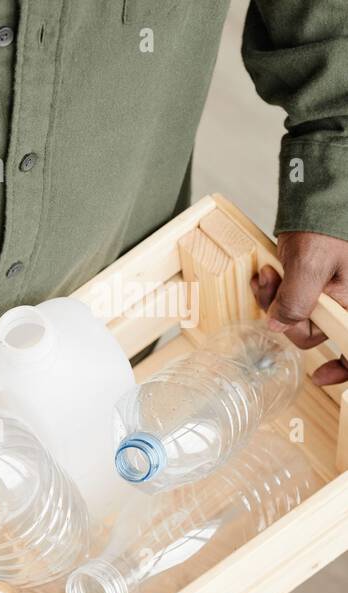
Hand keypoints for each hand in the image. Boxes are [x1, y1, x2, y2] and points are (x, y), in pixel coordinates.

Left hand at [252, 230, 347, 383]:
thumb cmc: (326, 227)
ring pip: (295, 315)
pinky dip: (275, 290)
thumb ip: (297, 303)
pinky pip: (290, 298)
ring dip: (275, 299)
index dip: (343, 368)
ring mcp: (328, 293)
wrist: (320, 198)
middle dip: (286, 315)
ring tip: (268, 274)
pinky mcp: (312, 284)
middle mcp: (344, 301)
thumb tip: (280, 328)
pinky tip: (268, 273)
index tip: (320, 376)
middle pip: (312, 330)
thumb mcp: (310, 266)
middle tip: (273, 287)